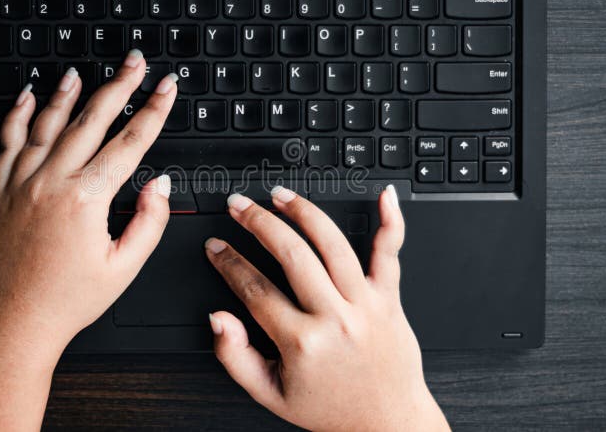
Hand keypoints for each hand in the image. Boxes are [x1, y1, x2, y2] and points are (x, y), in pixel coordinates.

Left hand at [0, 50, 177, 357]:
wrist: (10, 324)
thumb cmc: (65, 301)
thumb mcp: (123, 269)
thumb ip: (149, 222)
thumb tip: (160, 185)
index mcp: (86, 199)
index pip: (130, 143)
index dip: (154, 111)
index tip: (166, 88)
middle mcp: (51, 182)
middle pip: (91, 120)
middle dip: (119, 85)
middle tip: (134, 61)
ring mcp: (20, 183)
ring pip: (47, 123)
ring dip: (68, 93)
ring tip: (84, 72)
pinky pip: (7, 142)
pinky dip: (17, 115)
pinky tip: (27, 96)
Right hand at [205, 186, 448, 431]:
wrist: (387, 420)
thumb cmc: (330, 407)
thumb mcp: (270, 394)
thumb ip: (235, 357)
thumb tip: (217, 318)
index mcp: (302, 343)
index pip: (254, 289)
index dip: (229, 262)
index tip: (216, 246)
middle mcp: (335, 318)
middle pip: (291, 255)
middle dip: (258, 222)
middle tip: (240, 206)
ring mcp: (365, 305)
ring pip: (333, 244)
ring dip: (303, 212)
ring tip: (280, 196)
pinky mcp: (390, 299)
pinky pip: (390, 254)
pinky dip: (390, 222)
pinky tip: (383, 197)